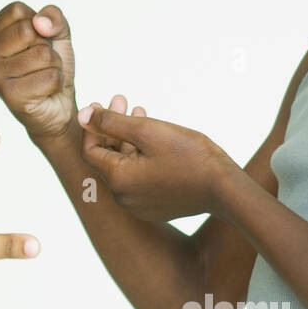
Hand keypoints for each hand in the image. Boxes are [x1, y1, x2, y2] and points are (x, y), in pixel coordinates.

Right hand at [0, 2, 76, 141]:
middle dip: (45, 46)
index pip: (17, 11)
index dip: (36, 24)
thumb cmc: (49, 66)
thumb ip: (52, 16)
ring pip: (42, 55)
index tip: (33, 42)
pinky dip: (57, 82)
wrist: (56, 104)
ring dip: (53, 66)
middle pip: (27, 31)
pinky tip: (45, 91)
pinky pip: (50, 77)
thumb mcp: (56, 32)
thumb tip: (39, 23)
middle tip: (40, 62)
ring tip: (42, 76)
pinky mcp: (11, 97)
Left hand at [78, 94, 232, 222]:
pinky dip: (140, 157)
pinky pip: (139, 179)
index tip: (101, 103)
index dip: (93, 125)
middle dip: (112, 127)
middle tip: (123, 100)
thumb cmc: (189, 156)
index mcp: (117, 180)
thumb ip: (112, 122)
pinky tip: (152, 139)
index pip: (90, 150)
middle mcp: (123, 198)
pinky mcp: (155, 208)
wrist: (225, 188)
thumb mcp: (147, 131)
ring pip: (124, 167)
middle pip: (108, 158)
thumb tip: (83, 115)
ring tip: (139, 111)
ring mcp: (139, 206)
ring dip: (128, 139)